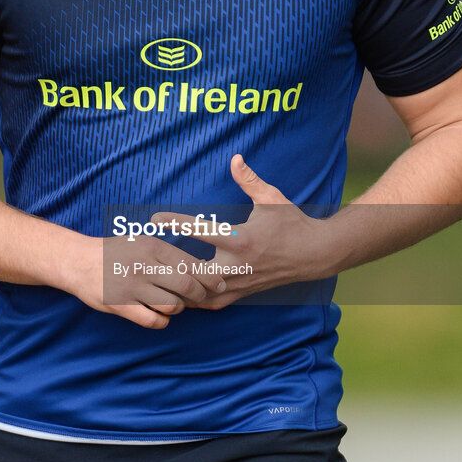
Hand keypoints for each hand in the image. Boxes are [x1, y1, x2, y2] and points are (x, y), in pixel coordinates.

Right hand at [67, 233, 226, 329]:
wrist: (79, 261)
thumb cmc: (117, 251)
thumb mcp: (142, 240)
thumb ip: (168, 251)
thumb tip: (202, 264)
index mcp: (152, 246)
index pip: (191, 263)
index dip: (209, 277)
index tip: (218, 285)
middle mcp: (143, 265)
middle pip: (186, 285)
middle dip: (198, 295)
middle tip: (199, 298)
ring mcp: (131, 286)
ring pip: (171, 305)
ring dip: (178, 308)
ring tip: (173, 304)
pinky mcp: (120, 305)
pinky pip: (152, 320)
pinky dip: (161, 321)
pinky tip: (159, 315)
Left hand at [152, 155, 325, 309]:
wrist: (314, 255)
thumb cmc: (291, 222)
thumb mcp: (272, 198)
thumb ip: (249, 179)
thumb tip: (234, 158)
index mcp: (241, 239)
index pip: (201, 230)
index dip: (176, 223)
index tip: (154, 219)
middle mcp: (238, 265)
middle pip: (194, 272)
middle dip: (170, 266)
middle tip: (147, 256)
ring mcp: (240, 282)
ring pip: (202, 294)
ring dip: (180, 286)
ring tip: (157, 277)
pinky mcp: (243, 293)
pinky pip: (214, 303)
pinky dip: (195, 301)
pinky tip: (180, 296)